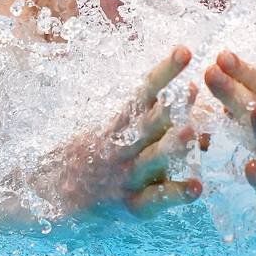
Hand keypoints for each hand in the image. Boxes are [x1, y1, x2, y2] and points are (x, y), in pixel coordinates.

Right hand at [48, 46, 208, 219]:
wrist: (53, 194)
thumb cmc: (96, 158)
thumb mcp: (120, 133)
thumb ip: (158, 124)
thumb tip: (202, 118)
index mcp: (121, 122)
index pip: (145, 91)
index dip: (165, 71)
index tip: (185, 50)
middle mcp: (123, 146)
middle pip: (148, 122)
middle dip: (170, 105)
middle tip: (192, 88)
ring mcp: (126, 175)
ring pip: (150, 158)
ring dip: (171, 145)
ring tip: (191, 131)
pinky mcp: (131, 204)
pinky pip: (153, 199)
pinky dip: (174, 193)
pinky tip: (197, 187)